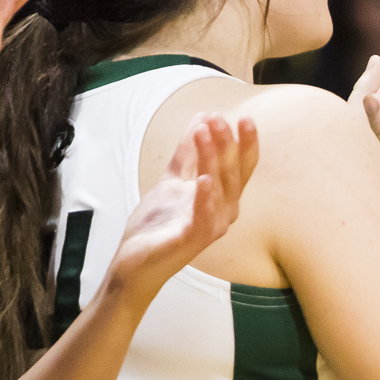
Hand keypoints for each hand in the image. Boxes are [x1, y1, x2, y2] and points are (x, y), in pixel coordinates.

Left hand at [104, 113, 257, 309]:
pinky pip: (203, 218)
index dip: (245, 143)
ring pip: (219, 189)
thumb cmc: (159, 224)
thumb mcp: (173, 181)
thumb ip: (188, 153)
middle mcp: (224, 212)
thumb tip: (202, 117)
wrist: (135, 261)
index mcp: (223, 198)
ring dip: (212, 159)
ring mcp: (210, 227)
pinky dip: (204, 199)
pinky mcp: (192, 240)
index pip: (242, 167)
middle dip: (227, 144)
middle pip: (233, 174)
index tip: (243, 117)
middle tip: (218, 119)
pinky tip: (202, 180)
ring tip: (203, 134)